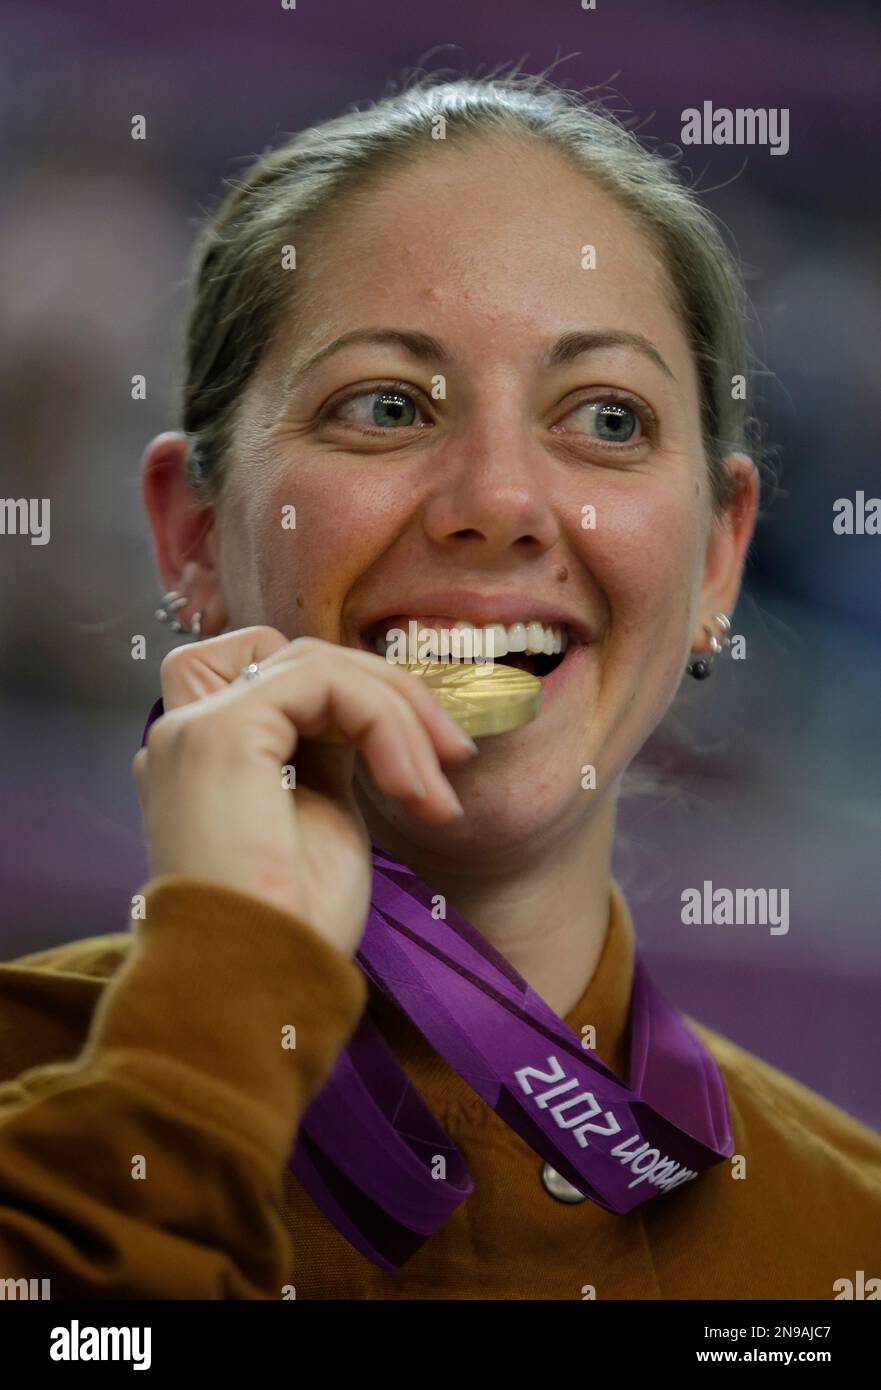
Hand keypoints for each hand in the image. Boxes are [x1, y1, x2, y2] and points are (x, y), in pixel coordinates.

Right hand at [132, 628, 477, 955]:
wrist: (257, 989)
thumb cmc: (294, 928)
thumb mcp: (323, 818)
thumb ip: (331, 756)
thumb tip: (374, 716)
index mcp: (205, 757)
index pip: (273, 671)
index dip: (347, 689)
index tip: (415, 753)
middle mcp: (188, 733)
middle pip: (302, 657)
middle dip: (392, 696)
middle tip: (453, 757)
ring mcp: (197, 727)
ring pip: (319, 662)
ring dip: (400, 716)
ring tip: (435, 793)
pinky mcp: (222, 730)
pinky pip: (325, 681)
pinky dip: (385, 722)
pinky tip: (409, 789)